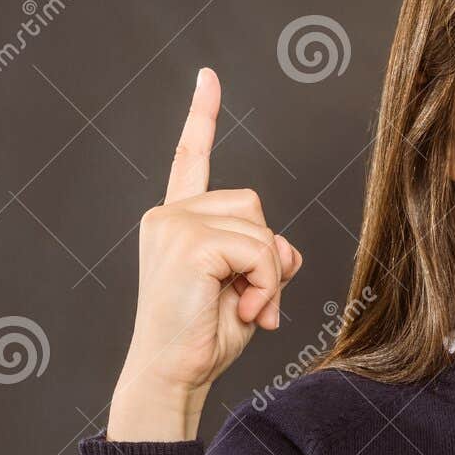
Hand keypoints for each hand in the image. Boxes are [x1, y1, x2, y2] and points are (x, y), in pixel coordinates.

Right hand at [108, 68, 303, 435]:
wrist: (172, 376)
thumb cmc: (202, 340)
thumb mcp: (244, 288)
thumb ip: (263, 255)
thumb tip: (284, 246)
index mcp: (177, 221)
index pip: (190, 159)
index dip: (201, 117)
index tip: (208, 77)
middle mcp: (169, 215)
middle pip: (254, 204)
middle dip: (267, 256)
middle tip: (254, 303)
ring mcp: (174, 225)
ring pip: (261, 228)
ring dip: (268, 275)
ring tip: (246, 309)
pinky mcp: (188, 242)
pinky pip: (258, 249)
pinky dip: (265, 283)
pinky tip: (243, 310)